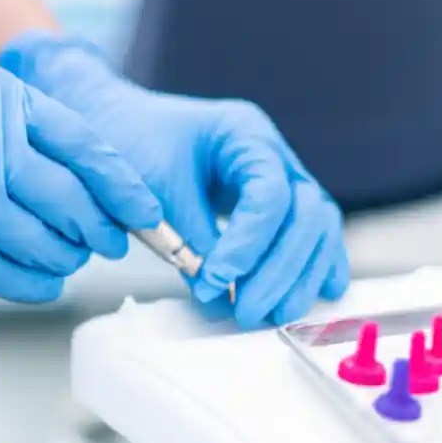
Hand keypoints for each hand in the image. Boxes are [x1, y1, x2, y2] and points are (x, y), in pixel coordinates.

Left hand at [0, 33, 351, 327]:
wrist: (121, 126)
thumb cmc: (133, 146)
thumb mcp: (153, 189)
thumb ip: (189, 239)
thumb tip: (219, 294)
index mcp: (245, 134)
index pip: (270, 193)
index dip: (249, 244)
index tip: (214, 281)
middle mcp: (275, 153)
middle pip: (308, 212)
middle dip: (281, 269)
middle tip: (247, 312)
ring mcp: (285, 176)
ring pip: (320, 227)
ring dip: (301, 276)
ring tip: (272, 316)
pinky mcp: (281, 204)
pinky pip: (315, 235)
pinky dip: (317, 266)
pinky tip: (319, 294)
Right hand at [0, 48, 162, 302]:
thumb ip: (1, 131)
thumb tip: (65, 186)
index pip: (83, 142)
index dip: (122, 182)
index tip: (145, 210)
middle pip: (68, 194)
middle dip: (98, 227)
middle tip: (110, 244)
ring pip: (35, 236)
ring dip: (62, 258)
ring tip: (70, 264)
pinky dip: (25, 281)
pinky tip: (41, 284)